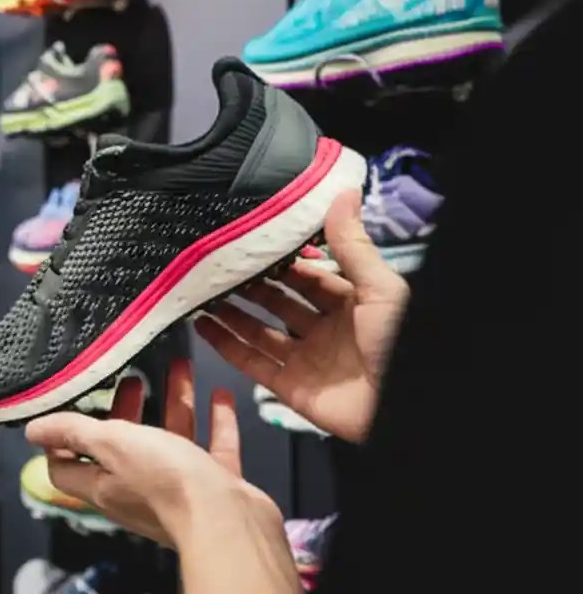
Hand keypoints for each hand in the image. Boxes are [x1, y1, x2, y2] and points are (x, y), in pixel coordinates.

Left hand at [25, 360, 282, 549]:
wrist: (228, 521)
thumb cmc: (165, 481)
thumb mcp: (111, 444)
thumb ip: (74, 433)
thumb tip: (32, 430)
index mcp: (103, 484)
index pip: (67, 466)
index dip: (61, 440)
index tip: (67, 405)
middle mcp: (136, 489)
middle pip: (122, 447)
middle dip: (125, 409)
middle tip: (132, 378)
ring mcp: (177, 489)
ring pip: (171, 440)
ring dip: (174, 404)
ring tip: (178, 367)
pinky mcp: (214, 486)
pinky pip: (211, 448)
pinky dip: (214, 421)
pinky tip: (220, 395)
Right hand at [194, 189, 407, 442]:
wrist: (401, 408)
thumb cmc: (398, 343)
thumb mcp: (380, 288)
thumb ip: (353, 245)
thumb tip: (342, 193)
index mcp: (350, 303)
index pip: (307, 277)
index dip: (280, 262)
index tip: (249, 242)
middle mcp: (325, 330)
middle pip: (278, 303)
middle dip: (249, 285)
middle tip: (217, 264)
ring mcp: (305, 360)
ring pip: (259, 332)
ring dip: (231, 313)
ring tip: (200, 292)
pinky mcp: (290, 389)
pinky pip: (251, 364)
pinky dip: (225, 346)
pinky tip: (202, 326)